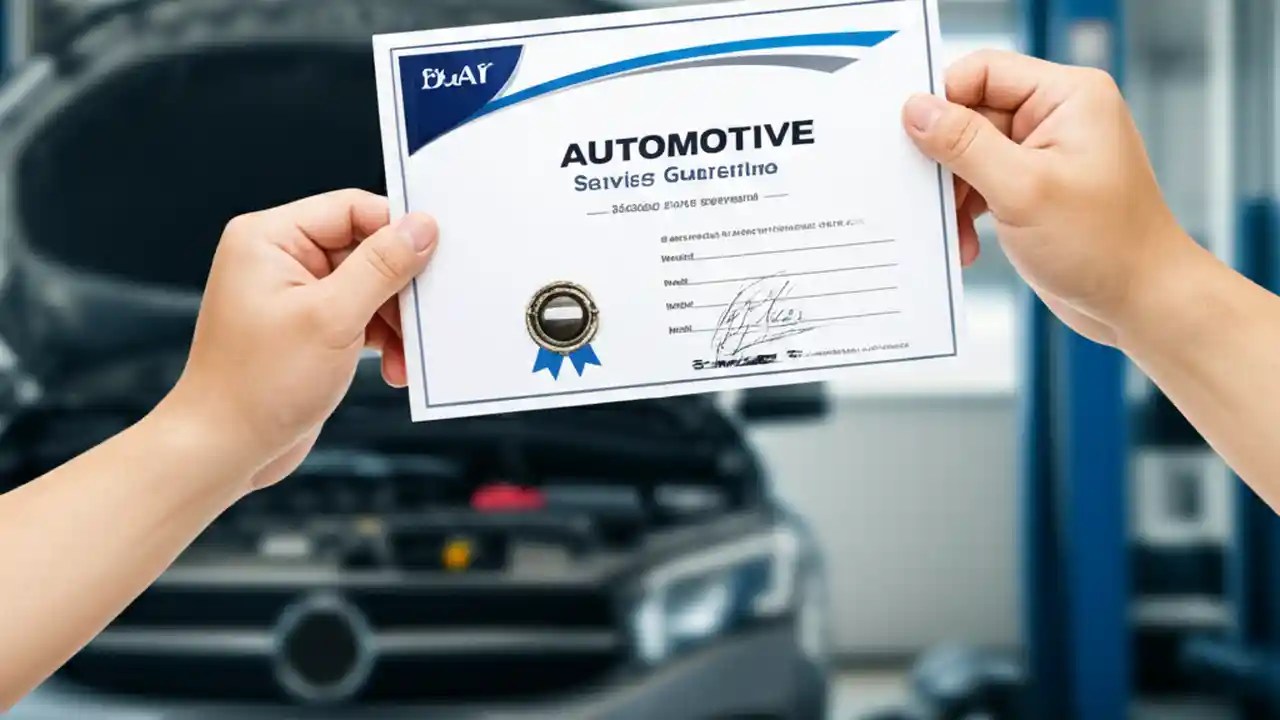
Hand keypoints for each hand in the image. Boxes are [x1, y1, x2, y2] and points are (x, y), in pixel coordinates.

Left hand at [164, 189, 437, 490]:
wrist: (223, 449)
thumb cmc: (259, 385)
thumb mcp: (332, 319)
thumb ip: (381, 267)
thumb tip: (421, 227)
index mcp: (270, 238)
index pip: (352, 209)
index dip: (397, 230)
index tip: (436, 256)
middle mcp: (279, 258)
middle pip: (365, 248)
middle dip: (398, 289)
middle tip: (423, 318)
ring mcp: (293, 295)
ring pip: (368, 287)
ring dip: (394, 322)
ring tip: (406, 356)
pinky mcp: (308, 328)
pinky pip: (359, 317)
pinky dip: (381, 340)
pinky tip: (393, 368)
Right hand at [901, 50, 1194, 346]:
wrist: (1141, 302)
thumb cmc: (1105, 246)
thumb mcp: (1023, 190)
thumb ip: (964, 144)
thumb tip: (917, 110)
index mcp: (1068, 97)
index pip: (983, 72)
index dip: (943, 102)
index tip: (913, 140)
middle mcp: (1057, 117)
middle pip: (971, 116)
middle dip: (947, 163)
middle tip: (935, 200)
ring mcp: (1045, 154)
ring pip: (970, 156)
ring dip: (954, 196)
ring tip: (955, 233)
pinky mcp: (1034, 188)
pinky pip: (982, 185)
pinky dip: (968, 214)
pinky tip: (969, 244)